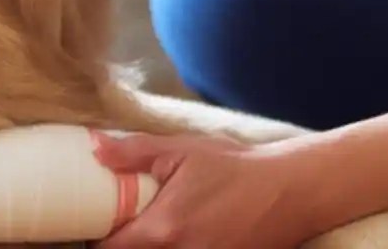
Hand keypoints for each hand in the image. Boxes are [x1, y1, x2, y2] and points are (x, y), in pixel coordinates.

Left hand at [91, 132, 322, 248]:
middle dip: (125, 246)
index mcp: (163, 229)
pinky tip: (185, 235)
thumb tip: (95, 148)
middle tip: (126, 227)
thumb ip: (135, 152)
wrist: (292, 190)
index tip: (98, 227)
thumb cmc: (238, 168)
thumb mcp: (183, 150)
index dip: (98, 241)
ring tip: (159, 228)